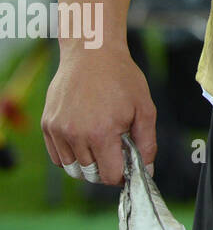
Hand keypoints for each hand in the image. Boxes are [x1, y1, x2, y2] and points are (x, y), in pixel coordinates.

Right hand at [42, 44, 156, 187]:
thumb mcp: (145, 107)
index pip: (108, 175)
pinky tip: (84, 140)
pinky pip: (57, 156)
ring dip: (87, 163)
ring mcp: (58, 130)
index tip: (126, 167)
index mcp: (101, 132)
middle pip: (90, 173)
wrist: (92, 53)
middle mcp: (76, 135)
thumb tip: (147, 169)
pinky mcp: (47, 125)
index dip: (121, 175)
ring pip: (72, 167)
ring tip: (100, 144)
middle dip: (105, 169)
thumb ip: (147, 142)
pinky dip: (70, 156)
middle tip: (115, 153)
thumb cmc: (121, 78)